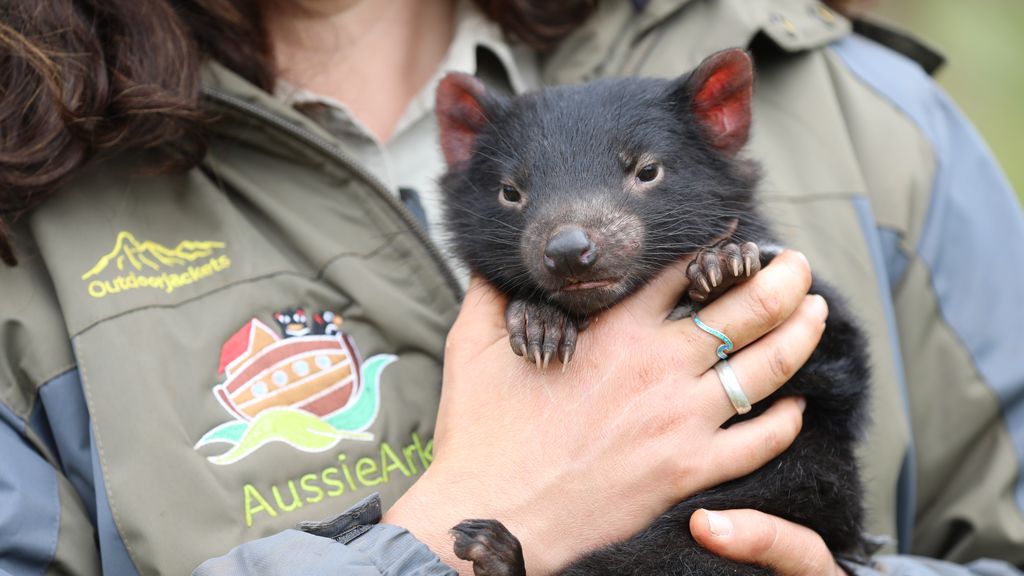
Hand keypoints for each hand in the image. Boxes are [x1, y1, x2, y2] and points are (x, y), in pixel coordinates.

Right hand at [383, 250, 826, 574]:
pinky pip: (758, 442)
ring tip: (816, 312)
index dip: (719, 246)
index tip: (738, 237)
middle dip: (783, 276)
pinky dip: (786, 422)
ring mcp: (680, 420)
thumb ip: (490, 292)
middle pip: (744, 307)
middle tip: (798, 264)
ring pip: (765, 366)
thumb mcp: (471, 346)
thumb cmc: (481, 436)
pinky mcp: (688, 471)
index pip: (685, 269)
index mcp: (612, 330)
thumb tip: (492, 260)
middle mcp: (658, 366)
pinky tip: (796, 407)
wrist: (494, 515)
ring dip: (801, 334)